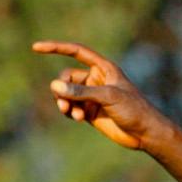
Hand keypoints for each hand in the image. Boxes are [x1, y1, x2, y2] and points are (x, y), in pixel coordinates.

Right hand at [33, 40, 158, 151]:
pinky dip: (69, 111)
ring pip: (66, 93)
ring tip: (73, 113)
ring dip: (64, 102)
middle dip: (62, 89)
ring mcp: (91, 95)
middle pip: (66, 77)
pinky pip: (69, 107)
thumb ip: (81, 91)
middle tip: (66, 104)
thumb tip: (54, 85)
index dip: (56, 47)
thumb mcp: (108, 97)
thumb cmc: (134, 110)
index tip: (35, 47)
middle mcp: (96, 79)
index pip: (76, 51)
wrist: (145, 133)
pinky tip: (77, 118)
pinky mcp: (88, 111)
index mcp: (104, 68)